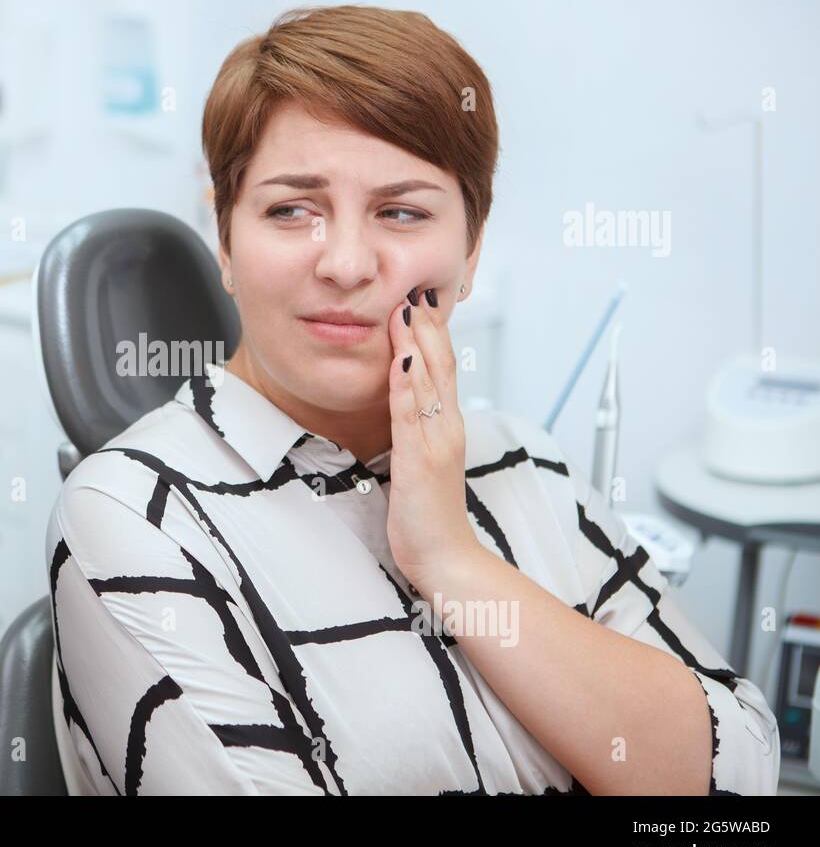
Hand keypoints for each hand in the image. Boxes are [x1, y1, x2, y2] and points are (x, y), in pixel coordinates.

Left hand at [385, 285, 479, 586]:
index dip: (432, 334)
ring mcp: (437, 442)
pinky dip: (406, 385)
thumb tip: (403, 403)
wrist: (447, 558)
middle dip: (426, 326)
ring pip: (428, 382)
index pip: (443, 369)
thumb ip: (416, 431)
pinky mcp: (421, 461)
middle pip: (440, 366)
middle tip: (414, 288)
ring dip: (416, 343)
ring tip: (406, 309)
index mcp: (447, 426)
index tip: (418, 300)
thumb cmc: (429, 515)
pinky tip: (400, 360)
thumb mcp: (422, 461)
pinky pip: (411, 415)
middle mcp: (448, 427)